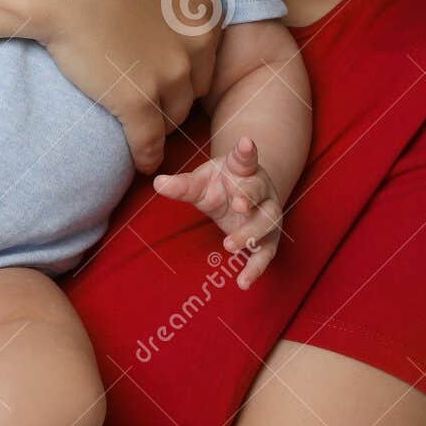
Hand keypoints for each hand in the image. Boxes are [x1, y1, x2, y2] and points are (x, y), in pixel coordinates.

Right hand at [35, 0, 235, 173]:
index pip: (207, 33)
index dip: (185, 42)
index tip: (165, 46)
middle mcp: (197, 40)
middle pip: (198, 76)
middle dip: (181, 82)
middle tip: (154, 84)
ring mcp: (169, 76)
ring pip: (178, 110)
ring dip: (165, 116)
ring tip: (147, 120)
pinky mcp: (136, 103)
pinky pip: (150, 142)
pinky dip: (148, 154)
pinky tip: (144, 162)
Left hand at [153, 137, 282, 288]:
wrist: (244, 197)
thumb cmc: (221, 185)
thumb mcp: (201, 183)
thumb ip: (182, 185)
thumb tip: (157, 183)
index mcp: (244, 169)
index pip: (246, 158)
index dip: (246, 151)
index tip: (245, 143)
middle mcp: (261, 189)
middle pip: (259, 191)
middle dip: (250, 197)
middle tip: (238, 205)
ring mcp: (268, 213)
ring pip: (267, 222)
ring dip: (251, 233)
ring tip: (230, 245)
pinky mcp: (268, 237)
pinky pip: (266, 253)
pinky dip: (256, 268)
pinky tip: (243, 282)